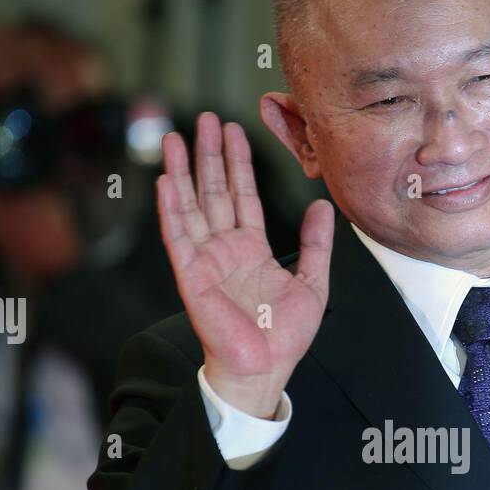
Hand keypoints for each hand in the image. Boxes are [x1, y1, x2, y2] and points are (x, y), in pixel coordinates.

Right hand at [156, 112, 332, 416]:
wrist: (265, 369)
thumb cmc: (285, 337)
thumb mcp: (313, 284)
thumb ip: (316, 245)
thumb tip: (323, 207)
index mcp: (252, 249)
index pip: (243, 196)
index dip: (239, 164)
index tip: (236, 130)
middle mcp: (225, 249)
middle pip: (213, 192)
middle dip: (209, 155)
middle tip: (206, 119)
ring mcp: (205, 260)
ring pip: (190, 206)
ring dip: (183, 172)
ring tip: (177, 137)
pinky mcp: (190, 276)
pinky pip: (177, 236)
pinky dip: (170, 208)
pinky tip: (166, 180)